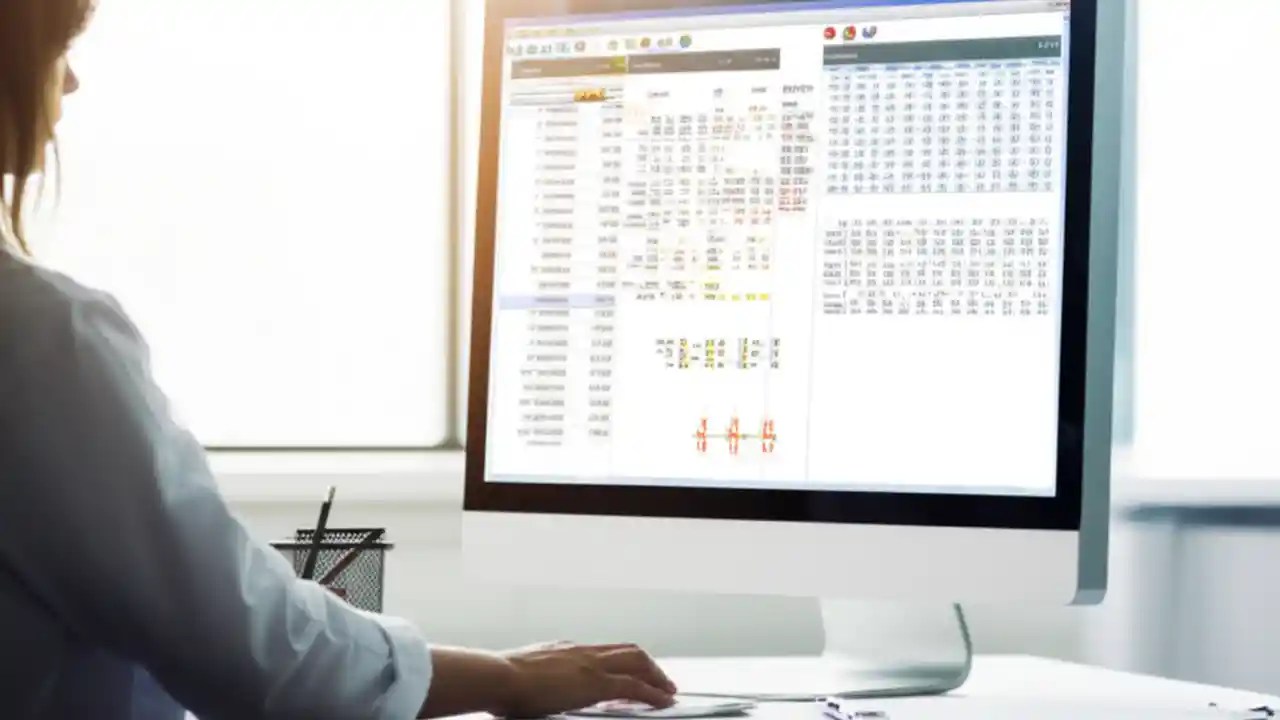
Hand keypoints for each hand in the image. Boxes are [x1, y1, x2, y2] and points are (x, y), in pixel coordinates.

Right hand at [497, 641, 677, 717]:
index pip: (602, 652)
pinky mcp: (596, 683)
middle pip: (626, 651)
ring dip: (656, 676)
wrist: (498, 676)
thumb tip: (526, 697)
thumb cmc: (499, 682)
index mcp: (564, 650)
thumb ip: (533, 683)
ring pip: (637, 662)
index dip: (620, 662)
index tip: (628, 673)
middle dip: (647, 665)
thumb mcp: (521, 678)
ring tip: (668, 691)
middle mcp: (581, 651)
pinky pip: (634, 686)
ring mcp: (590, 664)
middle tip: (660, 680)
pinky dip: (653, 693)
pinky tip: (664, 701)